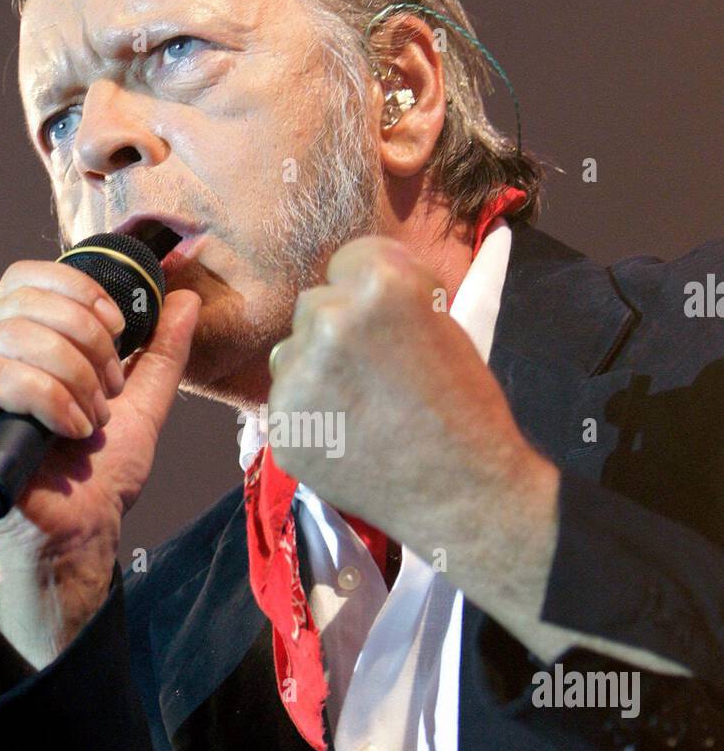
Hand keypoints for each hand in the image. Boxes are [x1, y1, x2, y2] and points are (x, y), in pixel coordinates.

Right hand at [0, 260, 199, 662]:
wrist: (80, 539)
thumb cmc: (98, 481)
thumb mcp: (141, 404)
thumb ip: (162, 352)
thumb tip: (184, 298)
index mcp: (17, 345)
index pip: (27, 278)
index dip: (77, 289)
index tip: (120, 328)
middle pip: (23, 300)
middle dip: (86, 339)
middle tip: (110, 388)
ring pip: (10, 335)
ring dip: (72, 375)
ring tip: (92, 418)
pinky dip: (46, 397)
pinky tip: (72, 430)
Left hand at [267, 234, 545, 550]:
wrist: (464, 490)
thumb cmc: (466, 407)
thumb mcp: (443, 325)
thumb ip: (393, 298)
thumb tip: (355, 283)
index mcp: (380, 282)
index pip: (347, 260)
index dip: (368, 293)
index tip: (384, 322)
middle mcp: (330, 318)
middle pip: (313, 305)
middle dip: (337, 331)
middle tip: (375, 372)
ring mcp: (298, 374)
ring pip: (290, 354)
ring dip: (314, 371)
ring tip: (362, 408)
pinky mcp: (283, 424)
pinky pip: (285, 403)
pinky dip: (309, 417)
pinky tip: (347, 438)